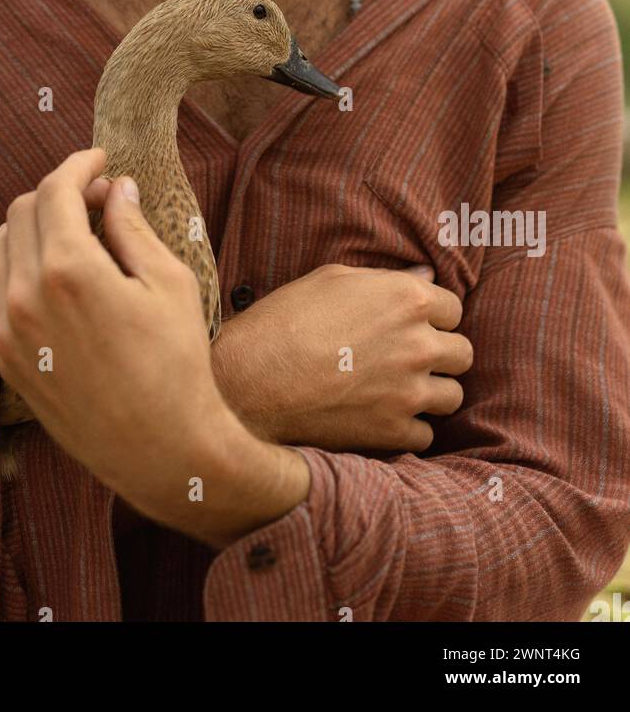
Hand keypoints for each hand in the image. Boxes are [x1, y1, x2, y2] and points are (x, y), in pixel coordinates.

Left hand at [0, 149, 309, 546]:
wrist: (160, 448)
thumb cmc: (176, 363)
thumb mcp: (168, 282)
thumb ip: (133, 227)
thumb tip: (117, 187)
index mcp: (69, 270)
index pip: (55, 190)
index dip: (77, 164)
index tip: (99, 159)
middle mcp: (25, 296)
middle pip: (22, 211)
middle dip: (57, 192)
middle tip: (97, 197)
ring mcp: (6, 330)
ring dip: (31, 226)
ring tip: (74, 233)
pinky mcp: (4, 359)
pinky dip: (16, 265)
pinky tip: (53, 273)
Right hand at [212, 262, 472, 452]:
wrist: (249, 381)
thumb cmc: (283, 321)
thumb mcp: (330, 279)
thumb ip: (384, 279)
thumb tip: (424, 276)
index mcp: (407, 299)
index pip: (453, 308)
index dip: (432, 315)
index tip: (412, 324)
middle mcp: (418, 344)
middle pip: (462, 353)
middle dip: (440, 354)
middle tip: (408, 357)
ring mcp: (409, 392)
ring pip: (452, 396)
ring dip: (430, 392)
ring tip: (397, 389)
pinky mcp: (393, 433)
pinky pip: (425, 435)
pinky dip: (408, 429)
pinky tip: (382, 417)